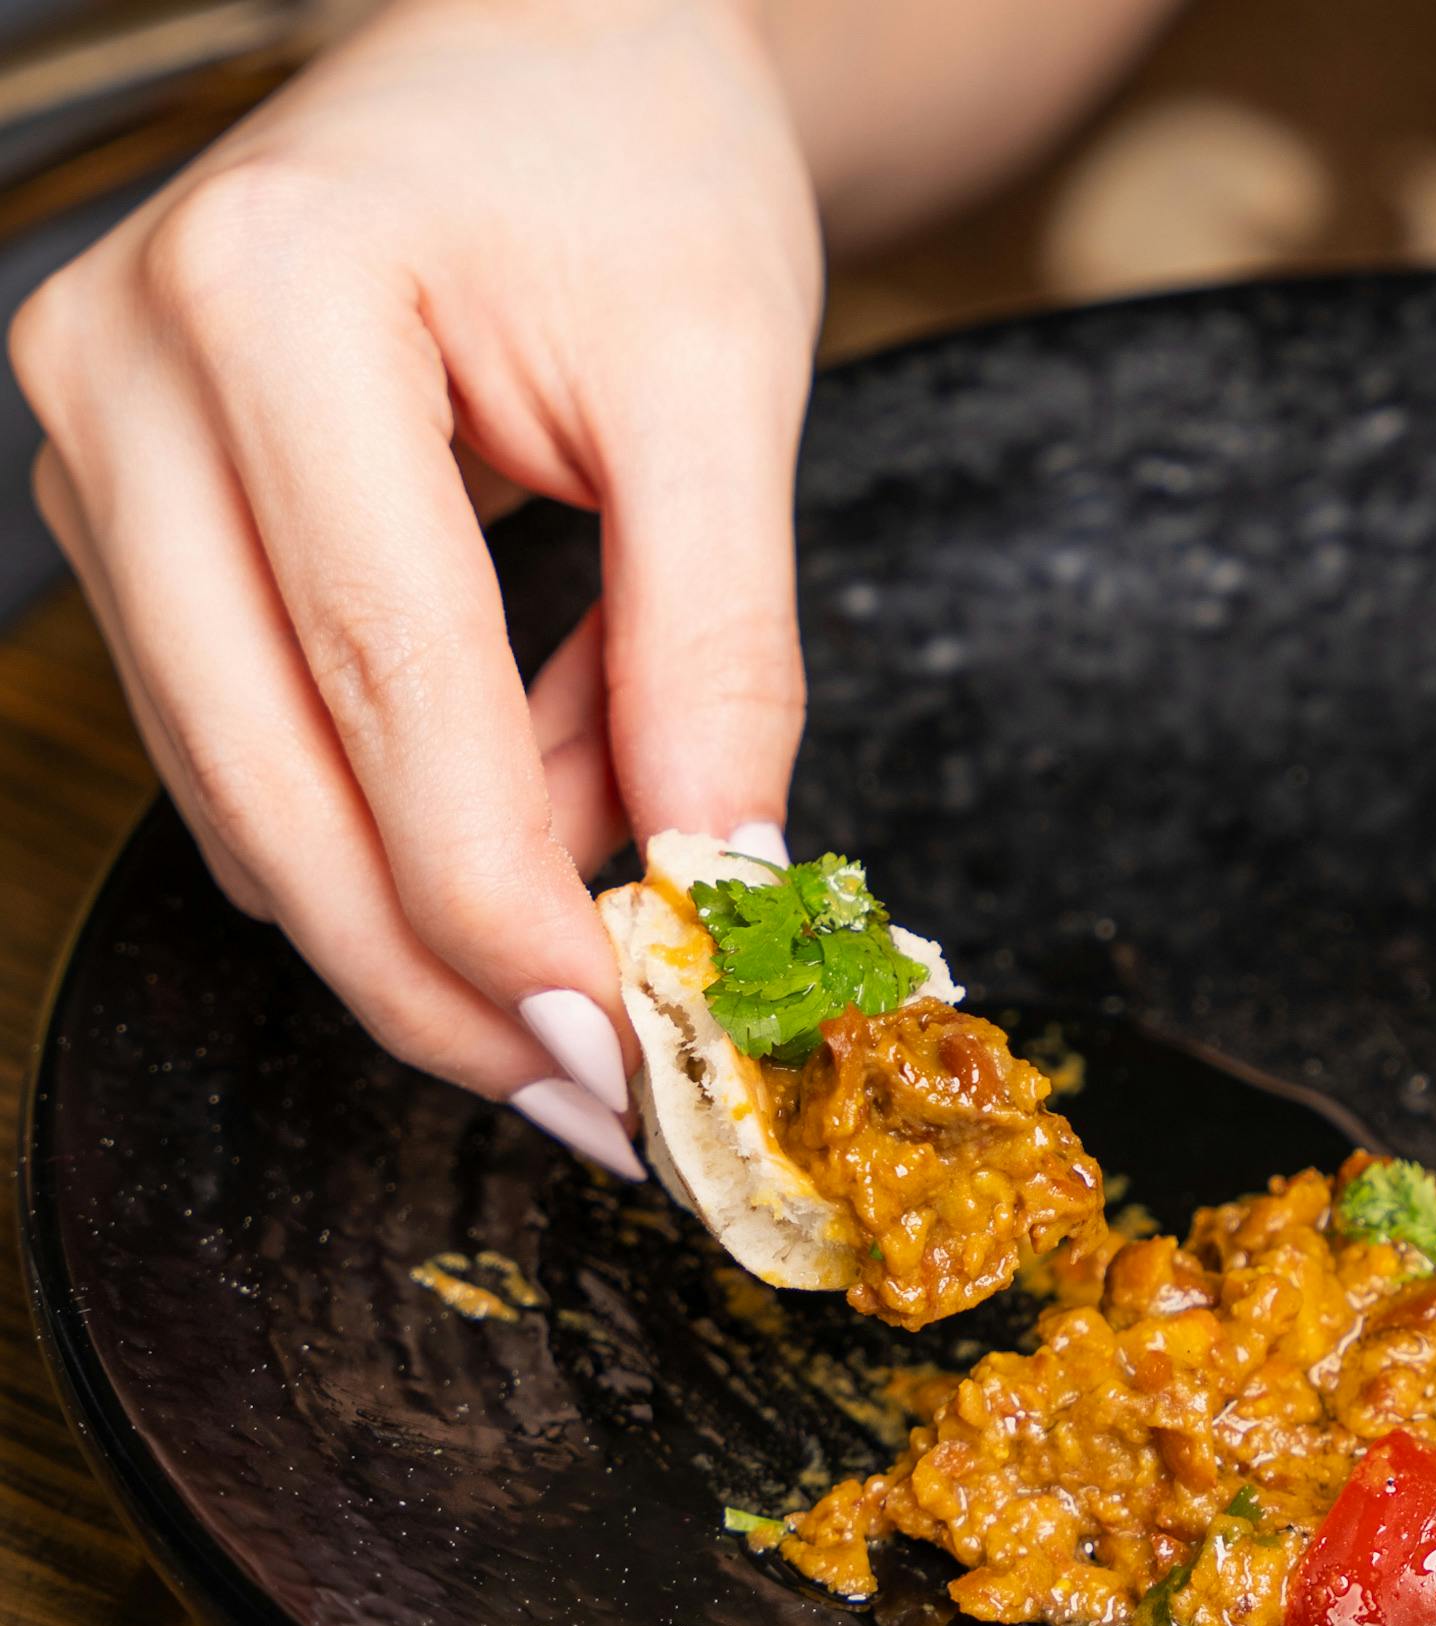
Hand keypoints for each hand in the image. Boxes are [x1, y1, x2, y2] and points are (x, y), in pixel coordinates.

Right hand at [10, 0, 822, 1166]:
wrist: (539, 55)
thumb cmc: (632, 168)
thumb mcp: (725, 386)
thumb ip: (715, 651)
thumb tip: (703, 889)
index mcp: (273, 301)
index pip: (390, 688)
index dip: (503, 911)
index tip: (619, 1054)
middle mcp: (128, 378)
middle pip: (276, 787)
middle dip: (446, 982)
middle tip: (598, 1100)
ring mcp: (98, 459)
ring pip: (249, 806)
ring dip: (432, 922)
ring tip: (608, 924)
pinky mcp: (128, 529)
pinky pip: (256, 761)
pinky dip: (399, 840)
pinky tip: (529, 817)